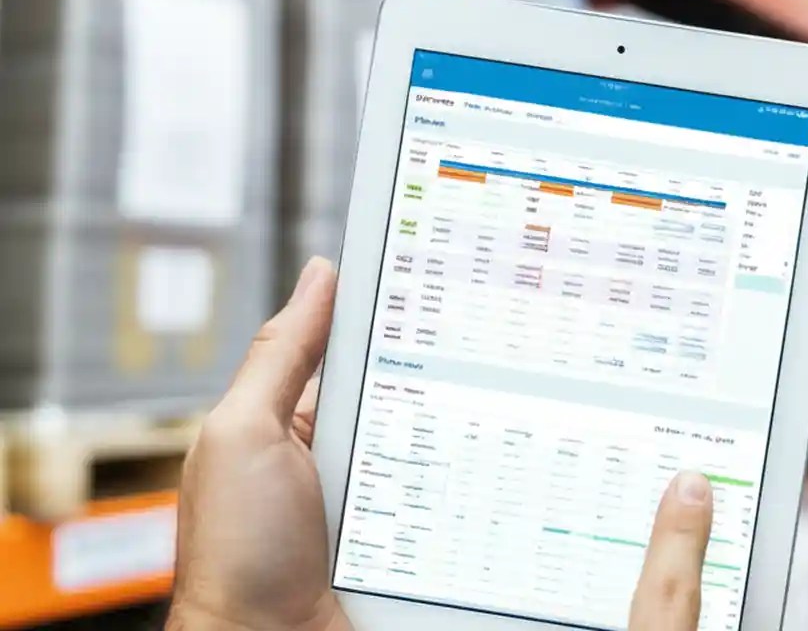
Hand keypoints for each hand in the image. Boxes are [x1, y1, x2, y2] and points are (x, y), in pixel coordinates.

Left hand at [167, 256, 714, 630]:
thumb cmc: (235, 552)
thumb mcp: (243, 434)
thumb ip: (281, 356)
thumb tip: (322, 274)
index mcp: (317, 424)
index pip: (383, 350)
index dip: (425, 311)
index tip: (481, 272)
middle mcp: (367, 462)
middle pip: (439, 398)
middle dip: (482, 372)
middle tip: (539, 331)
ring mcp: (405, 510)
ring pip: (469, 453)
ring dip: (504, 437)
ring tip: (554, 395)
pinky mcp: (434, 552)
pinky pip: (479, 512)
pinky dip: (508, 495)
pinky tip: (539, 471)